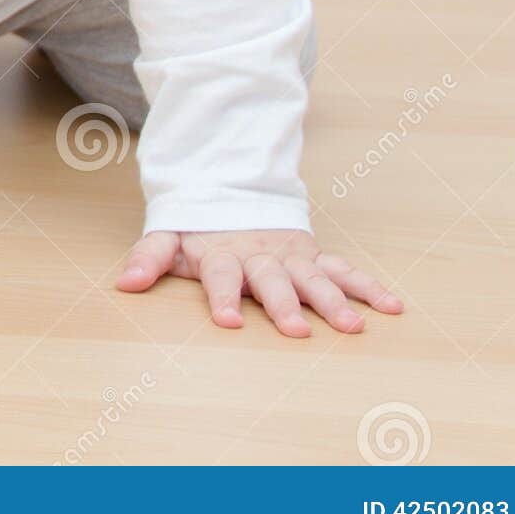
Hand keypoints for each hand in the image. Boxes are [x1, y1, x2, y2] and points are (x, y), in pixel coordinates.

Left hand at [116, 227, 402, 335]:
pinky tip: (391, 305)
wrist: (230, 182)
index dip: (221, 297)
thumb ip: (150, 257)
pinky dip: (366, 285)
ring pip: (314, 277)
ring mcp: (289, 254)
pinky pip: (342, 269)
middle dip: (284, 305)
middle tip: (297, 332)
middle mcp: (259, 255)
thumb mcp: (170, 235)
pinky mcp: (312, 254)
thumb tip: (123, 283)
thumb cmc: (198, 225)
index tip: (227, 322)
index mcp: (222, 253)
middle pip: (272, 281)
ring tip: (353, 326)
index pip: (220, 277)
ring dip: (334, 300)